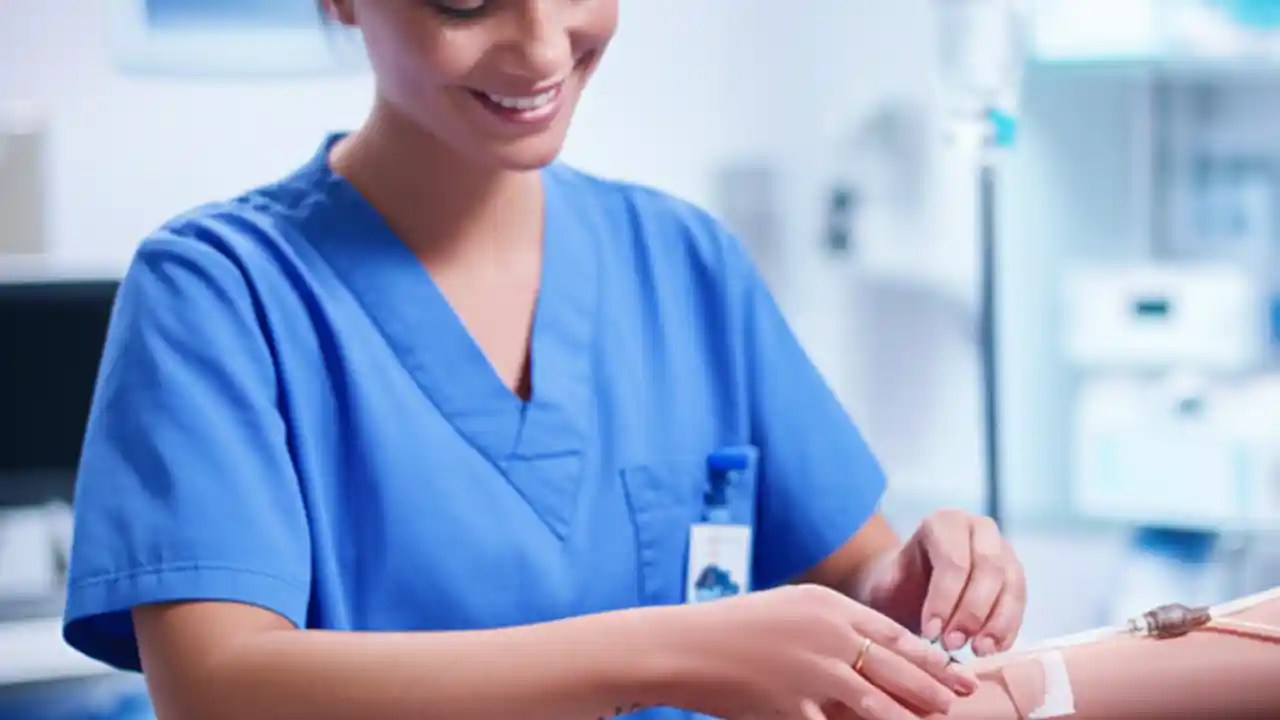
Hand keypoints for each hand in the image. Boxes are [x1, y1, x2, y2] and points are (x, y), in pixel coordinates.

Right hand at [663, 584, 978, 719]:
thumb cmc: (737, 625)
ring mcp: (812, 673)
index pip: (893, 633)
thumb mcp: (791, 607)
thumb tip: (875, 643)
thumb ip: (833, 621)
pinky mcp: (793, 706)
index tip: (957, 669)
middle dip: (934, 686)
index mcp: (828, 606)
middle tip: (962, 698)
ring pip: (877, 701)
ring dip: (911, 715)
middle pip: (894, 667)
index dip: (930, 655)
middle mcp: (827, 636)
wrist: (687, 647)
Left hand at [857, 510, 1026, 656]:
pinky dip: (1008, 628)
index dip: (945, 600)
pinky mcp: (1015, 575)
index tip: (930, 633)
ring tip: (977, 652)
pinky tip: (992, 650)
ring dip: (996, 623)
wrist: (910, 588)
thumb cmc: (897, 585)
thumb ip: (892, 592)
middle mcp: (979, 528)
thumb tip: (903, 621)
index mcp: (943, 522)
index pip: (953, 561)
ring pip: (1011, 585)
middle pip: (988, 570)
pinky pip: (1020, 601)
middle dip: (972, 613)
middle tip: (952, 644)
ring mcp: (1002, 550)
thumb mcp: (886, 583)